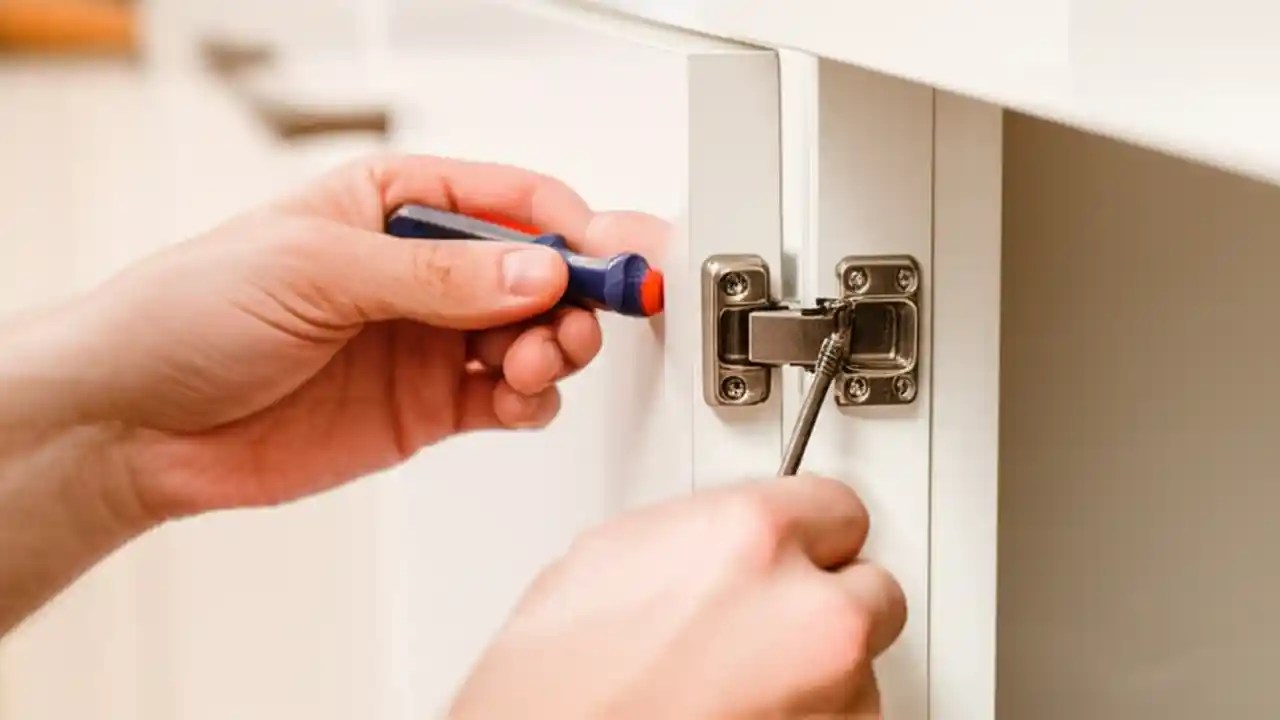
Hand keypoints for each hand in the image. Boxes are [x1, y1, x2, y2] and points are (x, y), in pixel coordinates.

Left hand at [22, 153, 666, 520]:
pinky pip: (510, 399)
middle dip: (570, 294)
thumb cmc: (189, 312)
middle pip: (538, 272)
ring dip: (554, 348)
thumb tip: (535, 271)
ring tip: (529, 363)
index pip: (510, 200)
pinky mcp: (429, 407)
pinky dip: (532, 400)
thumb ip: (435, 275)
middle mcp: (423, 271)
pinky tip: (516, 398)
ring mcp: (430, 341)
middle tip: (575, 321)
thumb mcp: (314, 268)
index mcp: (395, 204)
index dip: (568, 226)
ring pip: (534, 336)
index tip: (605, 258)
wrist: (134, 425)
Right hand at [450, 475, 906, 718]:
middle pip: (874, 589)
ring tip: (738, 686)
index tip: (802, 548)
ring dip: (820, 674)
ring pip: (863, 668)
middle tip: (772, 626)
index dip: (809, 534)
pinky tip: (745, 716)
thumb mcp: (608, 559)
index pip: (840, 505)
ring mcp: (832, 696)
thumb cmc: (551, 691)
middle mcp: (810, 612)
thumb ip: (697, 534)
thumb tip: (724, 541)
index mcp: (750, 536)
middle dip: (827, 605)